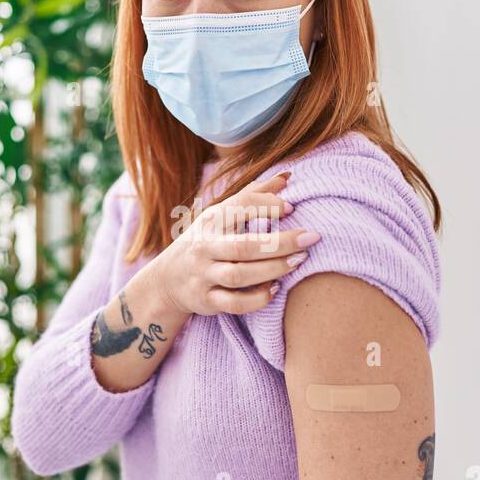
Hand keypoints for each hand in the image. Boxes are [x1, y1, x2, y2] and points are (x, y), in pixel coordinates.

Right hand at [146, 172, 319, 315]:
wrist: (167, 279)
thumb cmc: (206, 240)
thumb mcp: (221, 215)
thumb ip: (253, 195)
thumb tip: (287, 176)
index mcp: (211, 221)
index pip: (239, 206)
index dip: (267, 205)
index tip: (292, 207)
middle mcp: (205, 247)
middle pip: (244, 246)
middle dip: (281, 242)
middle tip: (311, 237)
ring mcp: (204, 275)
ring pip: (240, 275)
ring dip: (273, 269)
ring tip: (299, 261)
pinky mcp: (207, 300)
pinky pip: (234, 303)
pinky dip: (257, 299)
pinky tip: (276, 289)